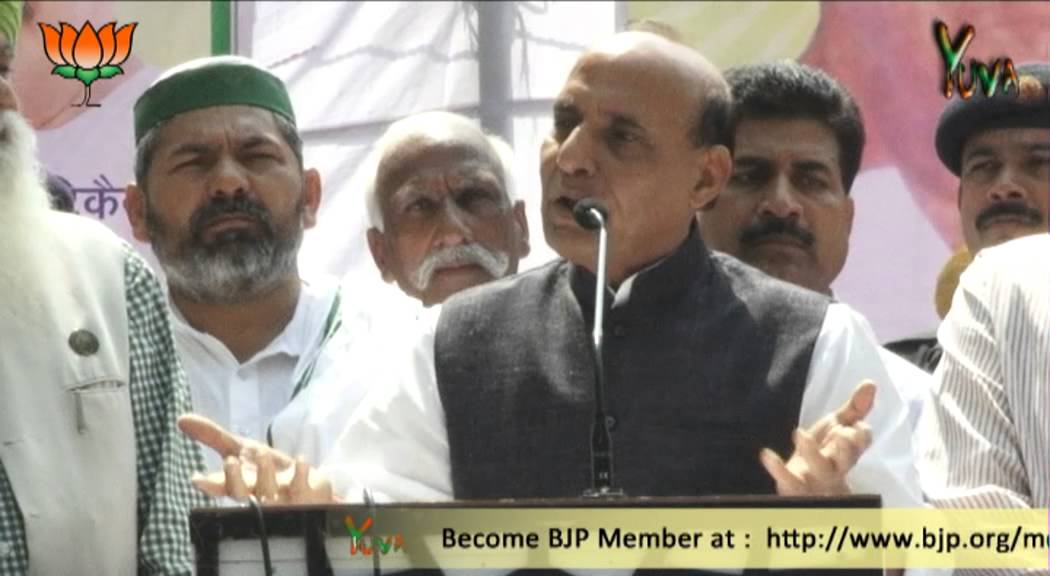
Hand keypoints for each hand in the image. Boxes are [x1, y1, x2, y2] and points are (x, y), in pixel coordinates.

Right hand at [178, 414, 336, 504]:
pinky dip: (300, 472)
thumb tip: (182, 419)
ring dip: (264, 473)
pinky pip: (301, 486)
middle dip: (235, 479)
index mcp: (240, 486)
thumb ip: (213, 437)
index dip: (210, 484)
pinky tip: (300, 460)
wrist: (308, 490)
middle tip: (230, 461)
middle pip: (241, 494)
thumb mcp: (242, 450)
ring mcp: (281, 499)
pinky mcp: (305, 496)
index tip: (197, 479)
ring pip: (268, 491)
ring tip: (261, 453)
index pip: (221, 488)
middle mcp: (257, 497)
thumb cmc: (268, 471)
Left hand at [760, 381, 875, 495]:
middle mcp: (835, 468)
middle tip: (842, 434)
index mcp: (847, 453)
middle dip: (846, 448)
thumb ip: (854, 409)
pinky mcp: (794, 488)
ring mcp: (815, 480)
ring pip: (820, 470)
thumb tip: (870, 383)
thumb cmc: (823, 455)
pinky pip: (787, 480)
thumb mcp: (836, 429)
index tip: (857, 426)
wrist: (803, 489)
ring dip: (812, 452)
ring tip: (800, 433)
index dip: (860, 436)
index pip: (860, 444)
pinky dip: (777, 468)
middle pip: (846, 460)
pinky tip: (767, 454)